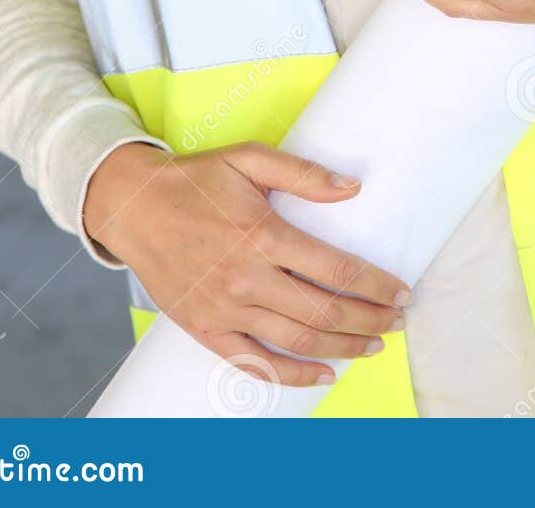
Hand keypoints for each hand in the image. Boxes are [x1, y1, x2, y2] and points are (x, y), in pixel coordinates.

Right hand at [82, 140, 410, 386]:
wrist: (133, 207)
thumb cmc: (195, 180)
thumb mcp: (248, 159)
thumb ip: (303, 174)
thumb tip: (353, 188)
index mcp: (263, 235)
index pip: (336, 268)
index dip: (375, 285)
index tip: (401, 292)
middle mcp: (247, 278)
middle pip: (324, 311)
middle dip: (369, 320)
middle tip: (398, 322)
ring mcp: (226, 309)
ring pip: (297, 340)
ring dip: (342, 348)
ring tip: (373, 346)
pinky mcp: (207, 329)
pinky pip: (255, 363)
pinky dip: (292, 374)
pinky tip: (322, 374)